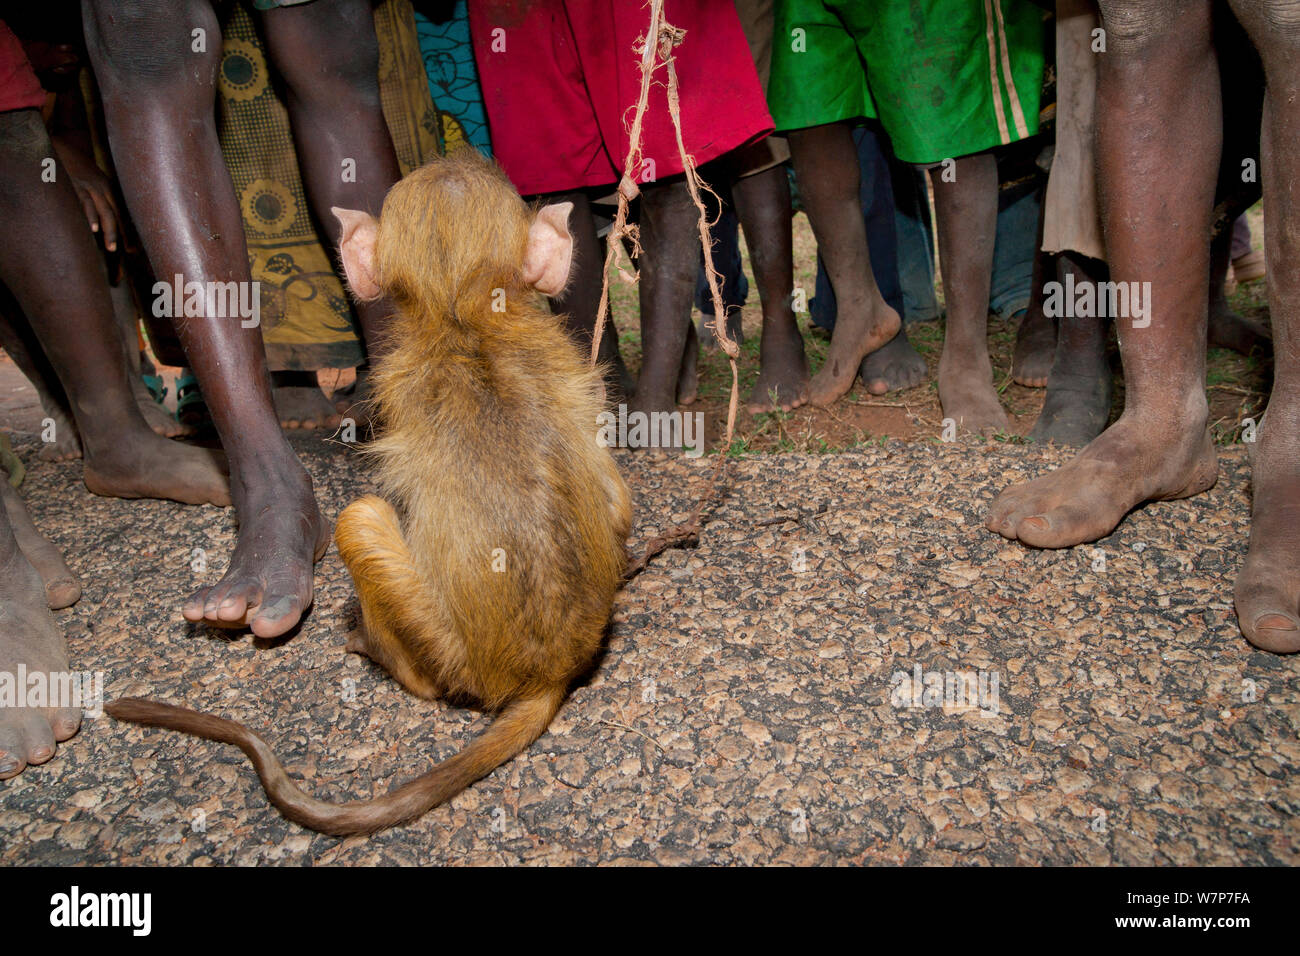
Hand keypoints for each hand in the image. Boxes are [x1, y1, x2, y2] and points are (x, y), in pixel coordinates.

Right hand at [50, 135, 120, 251]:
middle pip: (115, 214)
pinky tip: (93, 228)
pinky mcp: (75, 185)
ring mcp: (90, 187)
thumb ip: (100, 199)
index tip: (133, 250)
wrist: (64, 145)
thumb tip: (104, 224)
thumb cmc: (80, 169)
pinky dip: (90, 216)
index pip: (122, 214)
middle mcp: (103, 188)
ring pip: (103, 211)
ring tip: (112, 246)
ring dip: (108, 230)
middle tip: (123, 251)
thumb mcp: (95, 181)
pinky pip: (85, 202)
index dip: (128, 232)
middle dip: (120, 234)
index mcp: (109, 189)